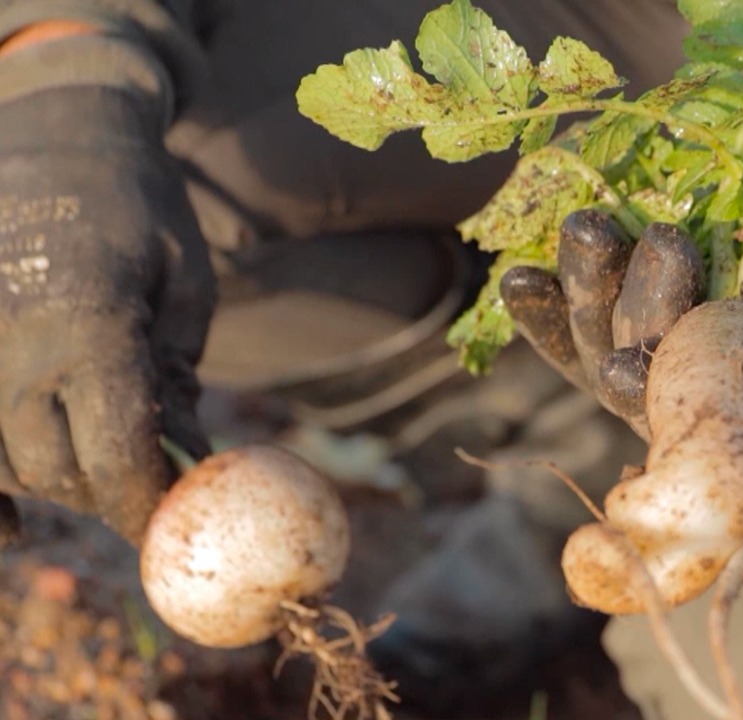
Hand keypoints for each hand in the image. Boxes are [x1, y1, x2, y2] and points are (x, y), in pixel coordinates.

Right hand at [0, 86, 215, 544]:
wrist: (56, 131)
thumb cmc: (139, 205)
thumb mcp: (187, 281)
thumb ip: (177, 374)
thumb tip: (182, 456)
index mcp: (88, 320)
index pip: (115, 449)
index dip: (146, 502)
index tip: (176, 528)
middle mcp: (12, 339)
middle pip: (55, 468)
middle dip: (108, 496)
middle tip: (146, 497)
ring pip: (2, 461)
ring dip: (52, 481)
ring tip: (99, 468)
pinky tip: (13, 521)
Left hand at [501, 160, 742, 473]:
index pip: (738, 432)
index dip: (676, 405)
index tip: (626, 370)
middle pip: (667, 393)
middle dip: (634, 321)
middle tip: (622, 240)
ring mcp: (703, 377)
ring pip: (626, 361)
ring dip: (591, 302)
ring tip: (579, 230)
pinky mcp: (672, 337)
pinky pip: (607, 335)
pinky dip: (566, 310)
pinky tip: (522, 279)